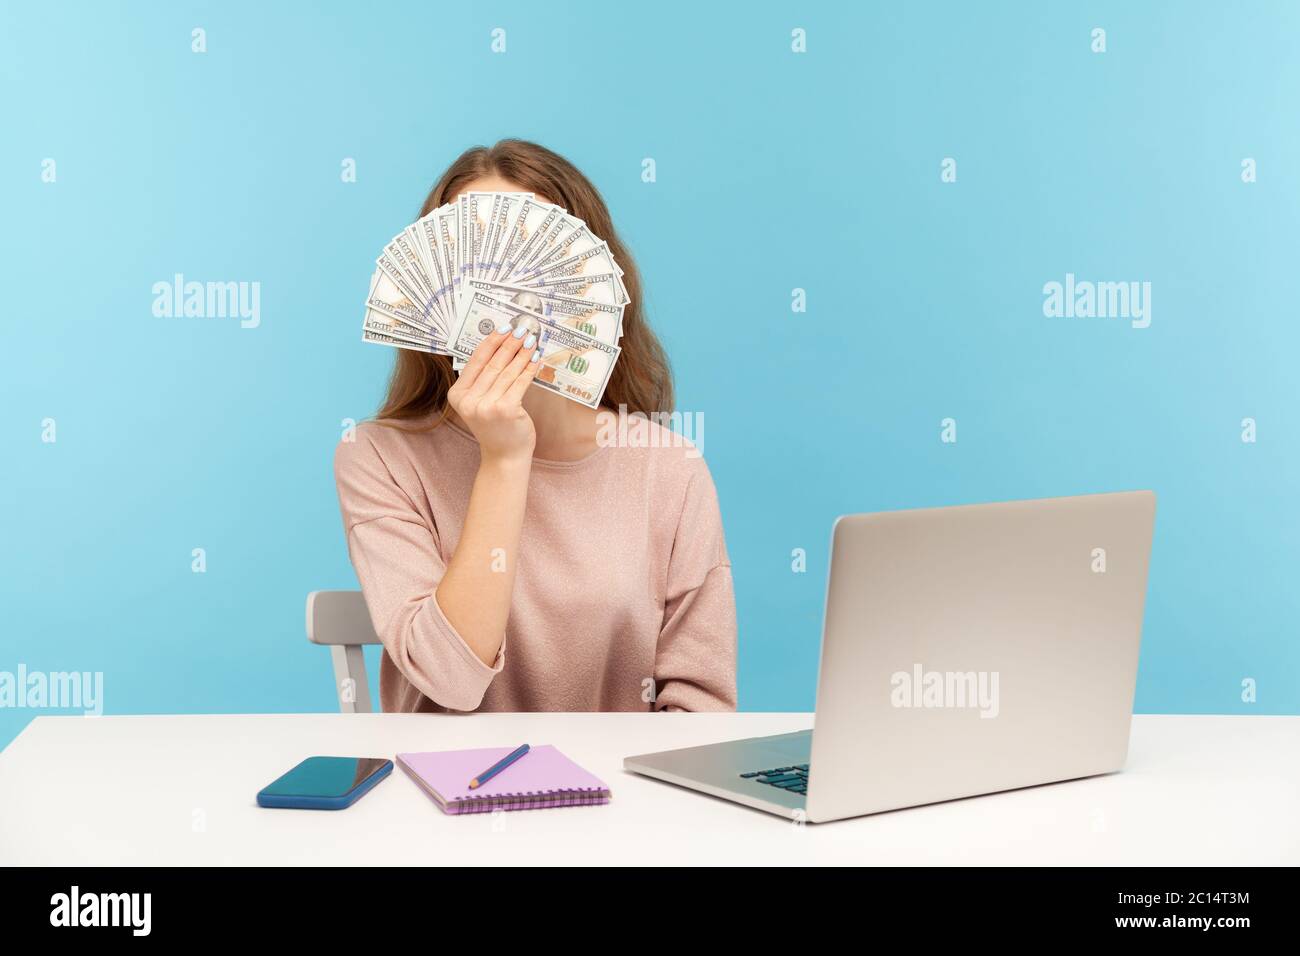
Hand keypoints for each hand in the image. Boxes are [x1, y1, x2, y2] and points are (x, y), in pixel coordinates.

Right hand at [446, 323, 541, 462]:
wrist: (504, 456)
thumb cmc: (495, 427)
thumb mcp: (479, 403)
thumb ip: (482, 380)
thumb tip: (501, 347)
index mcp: (457, 395)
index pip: (475, 361)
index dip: (491, 341)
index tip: (504, 328)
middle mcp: (469, 400)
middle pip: (492, 364)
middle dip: (509, 344)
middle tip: (522, 329)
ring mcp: (486, 406)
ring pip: (507, 372)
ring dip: (522, 353)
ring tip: (531, 341)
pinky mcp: (505, 410)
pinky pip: (519, 383)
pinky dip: (529, 369)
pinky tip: (536, 359)